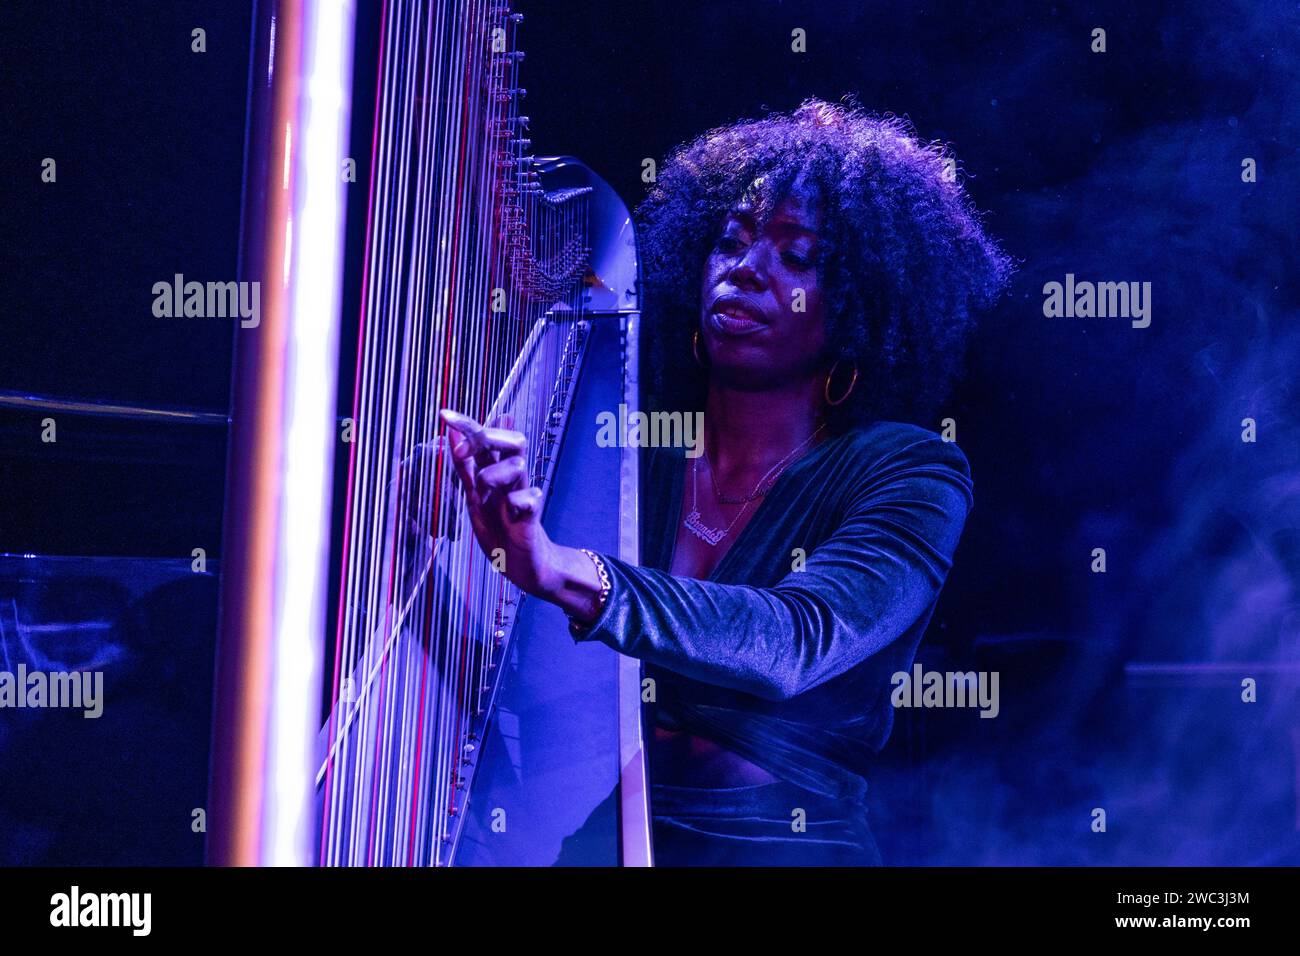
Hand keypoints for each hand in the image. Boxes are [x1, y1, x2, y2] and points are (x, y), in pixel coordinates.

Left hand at [438, 408, 606, 622]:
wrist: (522, 565)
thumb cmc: (498, 528)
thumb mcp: (473, 496)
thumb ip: (464, 466)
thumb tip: (452, 432)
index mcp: (495, 471)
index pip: (486, 439)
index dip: (468, 424)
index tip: (444, 414)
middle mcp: (512, 478)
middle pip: (514, 441)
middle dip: (489, 436)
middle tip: (465, 450)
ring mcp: (524, 494)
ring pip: (517, 465)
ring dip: (494, 475)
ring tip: (485, 492)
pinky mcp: (533, 515)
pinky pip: (530, 497)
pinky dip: (517, 501)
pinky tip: (511, 511)